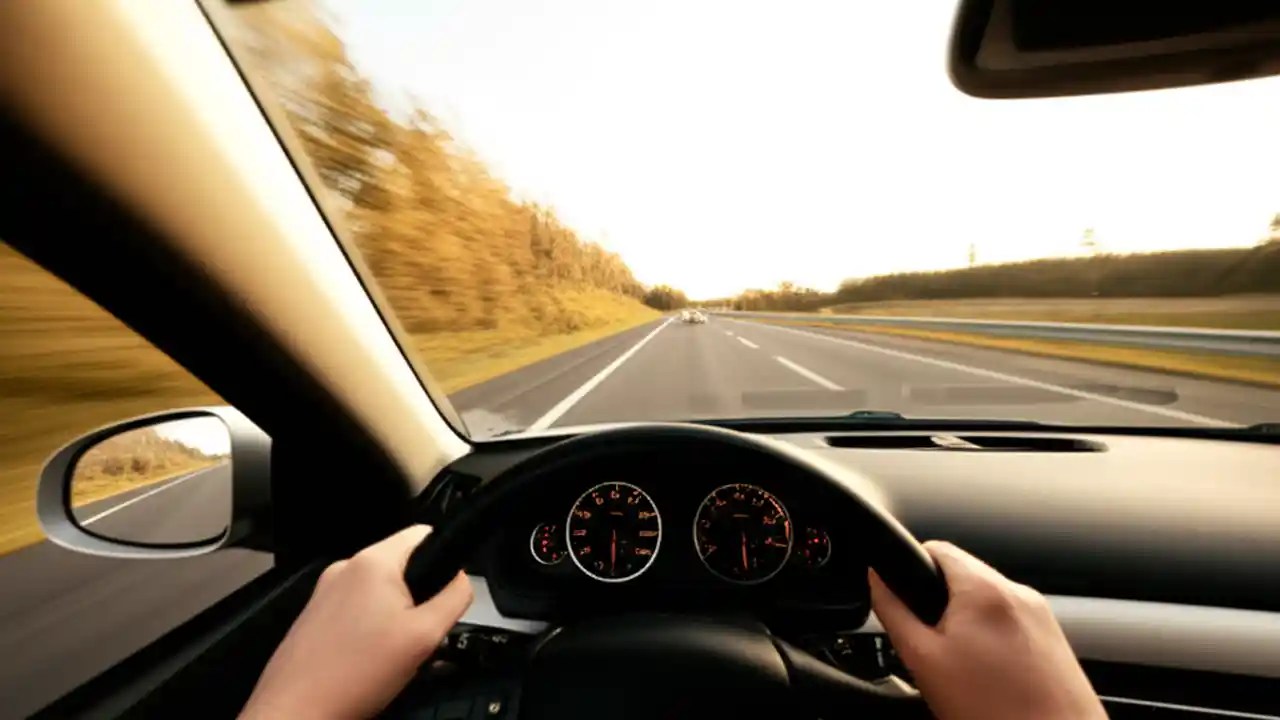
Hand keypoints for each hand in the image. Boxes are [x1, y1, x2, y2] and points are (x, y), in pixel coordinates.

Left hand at [241, 525, 472, 719]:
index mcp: (373, 562)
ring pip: (381, 591)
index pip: (425, 533)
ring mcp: (326, 592)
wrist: (296, 712)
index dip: (445, 560)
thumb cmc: (351, 677)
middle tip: (417, 635)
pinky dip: (372, 629)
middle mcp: (345, 568)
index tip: (444, 596)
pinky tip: (369, 660)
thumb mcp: (424, 636)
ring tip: (391, 654)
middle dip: (420, 597)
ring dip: (396, 616)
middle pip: (404, 566)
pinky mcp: (317, 615)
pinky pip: (358, 610)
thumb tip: (462, 579)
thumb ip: (453, 598)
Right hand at [869, 541, 1106, 719]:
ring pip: (986, 602)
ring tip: (964, 668)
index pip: (936, 548)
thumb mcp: (924, 660)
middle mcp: (1019, 592)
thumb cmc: (993, 711)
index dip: (910, 568)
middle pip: (962, 576)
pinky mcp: (1053, 638)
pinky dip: (992, 639)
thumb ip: (894, 611)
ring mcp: (1041, 615)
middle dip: (940, 604)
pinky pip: (1010, 622)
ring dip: (967, 623)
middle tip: (933, 648)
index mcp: (984, 589)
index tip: (904, 601)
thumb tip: (876, 578)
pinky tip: (990, 676)